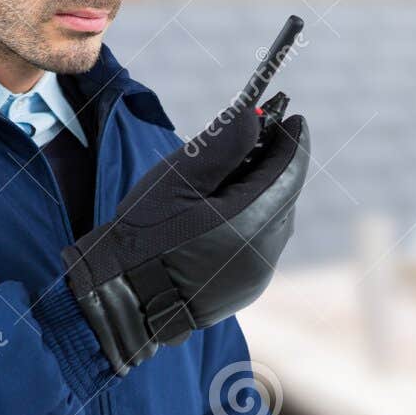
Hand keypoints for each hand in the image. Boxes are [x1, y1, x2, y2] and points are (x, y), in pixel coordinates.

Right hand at [61, 96, 309, 373]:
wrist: (124, 297)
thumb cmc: (145, 233)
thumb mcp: (177, 179)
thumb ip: (221, 145)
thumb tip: (253, 118)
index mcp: (252, 220)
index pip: (290, 170)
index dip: (291, 140)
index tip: (291, 117)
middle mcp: (265, 250)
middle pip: (285, 194)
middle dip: (273, 165)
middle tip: (253, 140)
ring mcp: (259, 273)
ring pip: (275, 219)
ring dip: (263, 195)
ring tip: (231, 179)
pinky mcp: (248, 287)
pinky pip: (262, 244)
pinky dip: (253, 222)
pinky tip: (224, 216)